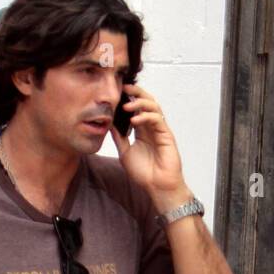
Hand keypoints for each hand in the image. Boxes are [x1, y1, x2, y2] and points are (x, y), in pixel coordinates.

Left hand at [110, 84, 184, 199]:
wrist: (157, 186)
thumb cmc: (145, 173)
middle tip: (124, 88)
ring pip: (153, 106)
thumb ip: (119, 138)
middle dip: (136, 92)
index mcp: (142, 130)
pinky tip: (134, 120)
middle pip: (147, 102)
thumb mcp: (125, 153)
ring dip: (140, 103)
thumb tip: (108, 124)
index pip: (136, 108)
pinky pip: (157, 119)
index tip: (117, 92)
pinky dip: (145, 116)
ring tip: (127, 105)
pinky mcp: (166, 134)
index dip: (129, 98)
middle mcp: (151, 127)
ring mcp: (160, 129)